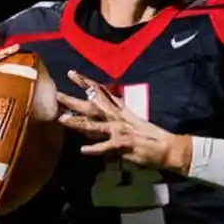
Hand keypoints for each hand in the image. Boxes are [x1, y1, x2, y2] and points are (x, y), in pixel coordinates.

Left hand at [56, 71, 190, 172]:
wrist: (167, 147)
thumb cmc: (149, 136)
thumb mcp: (132, 120)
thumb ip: (116, 114)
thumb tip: (105, 105)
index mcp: (120, 111)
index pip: (101, 93)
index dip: (85, 83)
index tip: (71, 73)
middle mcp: (118, 118)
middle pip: (93, 106)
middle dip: (74, 100)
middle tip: (57, 94)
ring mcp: (120, 131)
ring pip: (95, 125)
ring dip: (78, 122)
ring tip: (63, 119)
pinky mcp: (124, 145)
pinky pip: (107, 147)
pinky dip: (95, 149)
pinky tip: (84, 150)